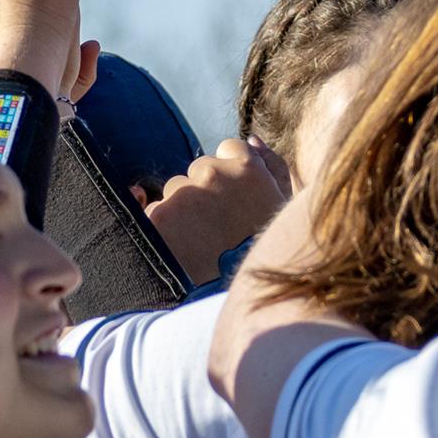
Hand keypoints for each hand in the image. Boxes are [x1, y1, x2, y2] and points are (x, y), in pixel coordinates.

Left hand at [146, 138, 293, 284]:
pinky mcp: (157, 217)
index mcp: (248, 167)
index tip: (235, 199)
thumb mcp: (285, 206)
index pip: (228, 150)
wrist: (244, 298)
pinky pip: (152, 213)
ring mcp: (182, 194)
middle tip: (219, 228)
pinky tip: (182, 250)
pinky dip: (162, 229)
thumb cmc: (271, 251)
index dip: (231, 175)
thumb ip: (272, 167)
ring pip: (174, 192)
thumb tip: (251, 139)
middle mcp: (212, 173)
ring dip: (182, 211)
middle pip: (199, 172)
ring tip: (202, 244)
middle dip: (206, 193)